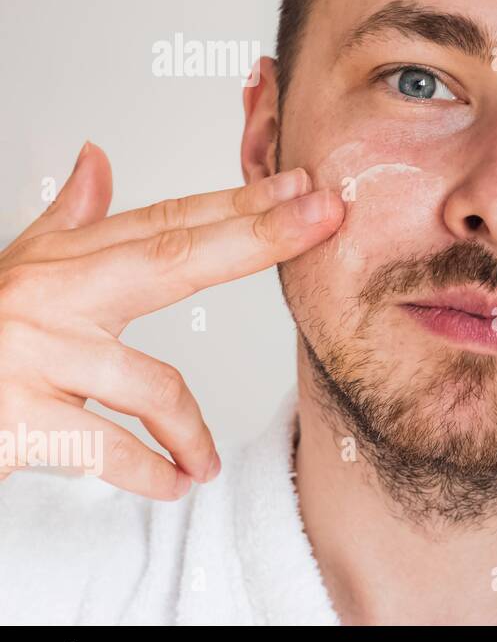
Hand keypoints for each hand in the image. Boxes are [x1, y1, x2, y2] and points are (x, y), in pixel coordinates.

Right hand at [0, 141, 342, 499]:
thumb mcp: (14, 273)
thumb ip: (66, 225)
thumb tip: (99, 158)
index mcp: (61, 264)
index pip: (167, 224)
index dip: (241, 205)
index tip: (304, 190)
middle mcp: (49, 297)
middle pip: (173, 257)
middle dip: (255, 237)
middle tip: (321, 219)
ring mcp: (33, 356)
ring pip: (152, 386)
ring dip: (189, 433)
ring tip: (201, 461)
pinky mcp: (17, 420)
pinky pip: (110, 451)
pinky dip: (151, 473)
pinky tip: (174, 484)